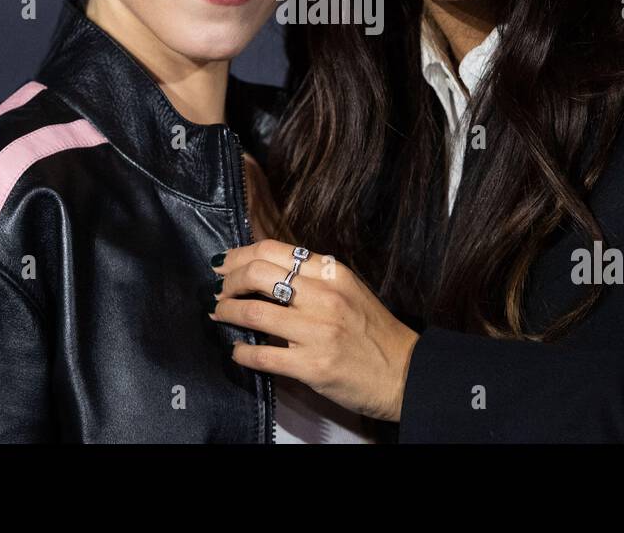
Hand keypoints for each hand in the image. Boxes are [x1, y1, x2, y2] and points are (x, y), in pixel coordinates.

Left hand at [208, 239, 419, 421]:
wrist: (404, 373)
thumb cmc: (373, 332)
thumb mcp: (347, 289)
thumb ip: (311, 277)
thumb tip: (263, 269)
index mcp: (332, 273)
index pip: (273, 250)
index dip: (240, 255)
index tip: (224, 264)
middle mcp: (324, 296)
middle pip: (257, 274)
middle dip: (228, 282)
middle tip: (219, 291)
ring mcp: (318, 331)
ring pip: (253, 313)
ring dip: (227, 313)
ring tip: (221, 315)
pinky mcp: (312, 365)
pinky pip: (261, 356)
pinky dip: (240, 353)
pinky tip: (237, 351)